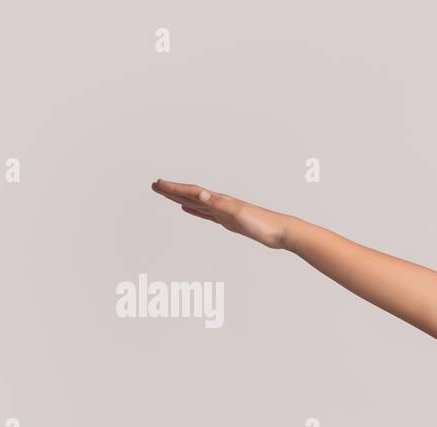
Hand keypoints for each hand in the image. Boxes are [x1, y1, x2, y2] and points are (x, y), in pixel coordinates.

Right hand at [151, 179, 294, 249]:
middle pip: (191, 195)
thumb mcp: (238, 214)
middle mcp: (220, 203)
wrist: (281, 232)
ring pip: (197, 203)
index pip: (192, 192)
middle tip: (154, 186)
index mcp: (220, 201)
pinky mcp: (229, 221)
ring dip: (181, 198)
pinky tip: (191, 209)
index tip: (157, 184)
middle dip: (172, 190)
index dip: (174, 188)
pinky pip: (207, 214)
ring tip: (167, 194)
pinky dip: (196, 210)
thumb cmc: (262, 223)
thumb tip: (201, 195)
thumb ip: (218, 204)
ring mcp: (224, 212)